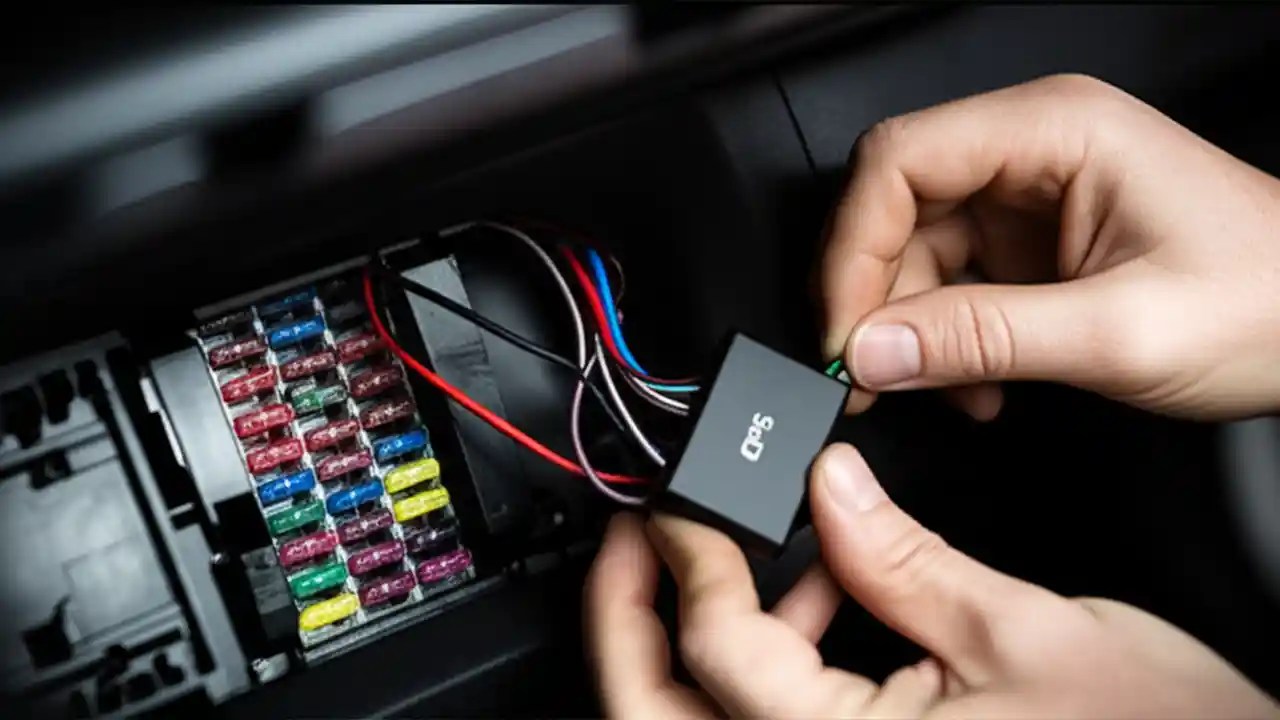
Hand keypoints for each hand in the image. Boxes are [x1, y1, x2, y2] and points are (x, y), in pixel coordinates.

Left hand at [585, 444, 1278, 717]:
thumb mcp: (1020, 631)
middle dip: (630, 622)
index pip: (717, 648)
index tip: (679, 503)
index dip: (688, 559)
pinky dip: (767, 665)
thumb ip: (900, 555)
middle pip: (661, 710)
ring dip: (699, 640)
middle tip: (636, 545)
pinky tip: (812, 603)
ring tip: (728, 558)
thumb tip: (825, 484)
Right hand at [821, 73, 1279, 420]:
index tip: (844, 329)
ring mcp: (1032, 197)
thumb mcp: (1116, 333)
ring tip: (938, 391)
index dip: (853, 247)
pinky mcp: (1035, 244)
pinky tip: (976, 386)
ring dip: (913, 331)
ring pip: (917, 252)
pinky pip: (954, 284)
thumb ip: (983, 338)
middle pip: (896, 206)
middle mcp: (1035, 150)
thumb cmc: (1269, 303)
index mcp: (1056, 130)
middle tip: (864, 372)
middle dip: (873, 295)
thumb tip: (872, 349)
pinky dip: (947, 342)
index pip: (900, 160)